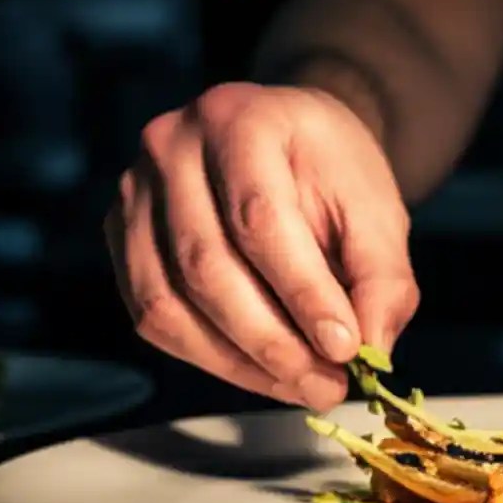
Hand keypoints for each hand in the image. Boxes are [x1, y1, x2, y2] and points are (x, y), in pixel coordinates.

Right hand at [104, 82, 418, 411]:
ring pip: (169, 301)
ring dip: (238, 362)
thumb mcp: (378, 212)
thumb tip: (371, 351)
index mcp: (239, 117)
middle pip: (206, 265)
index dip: (302, 293)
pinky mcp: (120, 237)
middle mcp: (170, 145)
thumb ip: (382, 277)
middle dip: (271, 341)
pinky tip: (260, 370)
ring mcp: (133, 191)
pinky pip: (152, 316)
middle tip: (326, 386)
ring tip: (300, 386)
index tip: (346, 350)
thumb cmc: (332, 175)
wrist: (287, 143)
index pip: (260, 218)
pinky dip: (208, 357)